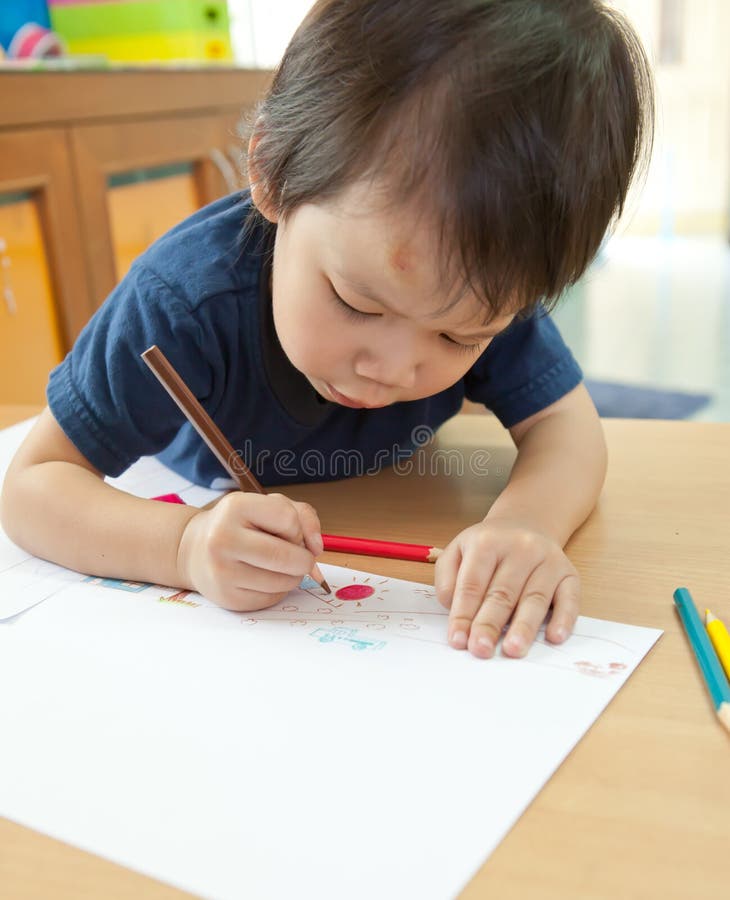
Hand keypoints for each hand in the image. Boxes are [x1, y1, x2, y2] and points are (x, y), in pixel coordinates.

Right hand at [176, 492, 322, 610]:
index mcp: (235, 508)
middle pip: (288, 557)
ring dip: (293, 575)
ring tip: (277, 565)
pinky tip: (263, 578)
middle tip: (297, 556)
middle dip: (304, 559)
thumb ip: (302, 516)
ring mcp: (223, 572)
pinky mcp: (229, 599)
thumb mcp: (267, 505)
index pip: (289, 519)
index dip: (298, 528)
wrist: (195, 550)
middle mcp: (223, 539)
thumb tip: (317, 547)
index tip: (289, 532)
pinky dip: (278, 589)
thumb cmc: (239, 525)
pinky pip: (273, 598)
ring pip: (285, 581)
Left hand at [434, 518, 579, 658]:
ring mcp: (548, 560)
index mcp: (487, 542)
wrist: (526, 524)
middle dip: (490, 624)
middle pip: (502, 593)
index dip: (463, 614)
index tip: (458, 640)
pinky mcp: (569, 574)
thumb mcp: (458, 551)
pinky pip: (569, 598)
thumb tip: (454, 612)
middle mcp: (520, 548)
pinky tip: (554, 637)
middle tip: (481, 650)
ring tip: (513, 649)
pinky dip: (564, 619)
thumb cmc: (488, 547)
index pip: (472, 584)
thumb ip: (447, 579)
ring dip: (523, 627)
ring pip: (534, 598)